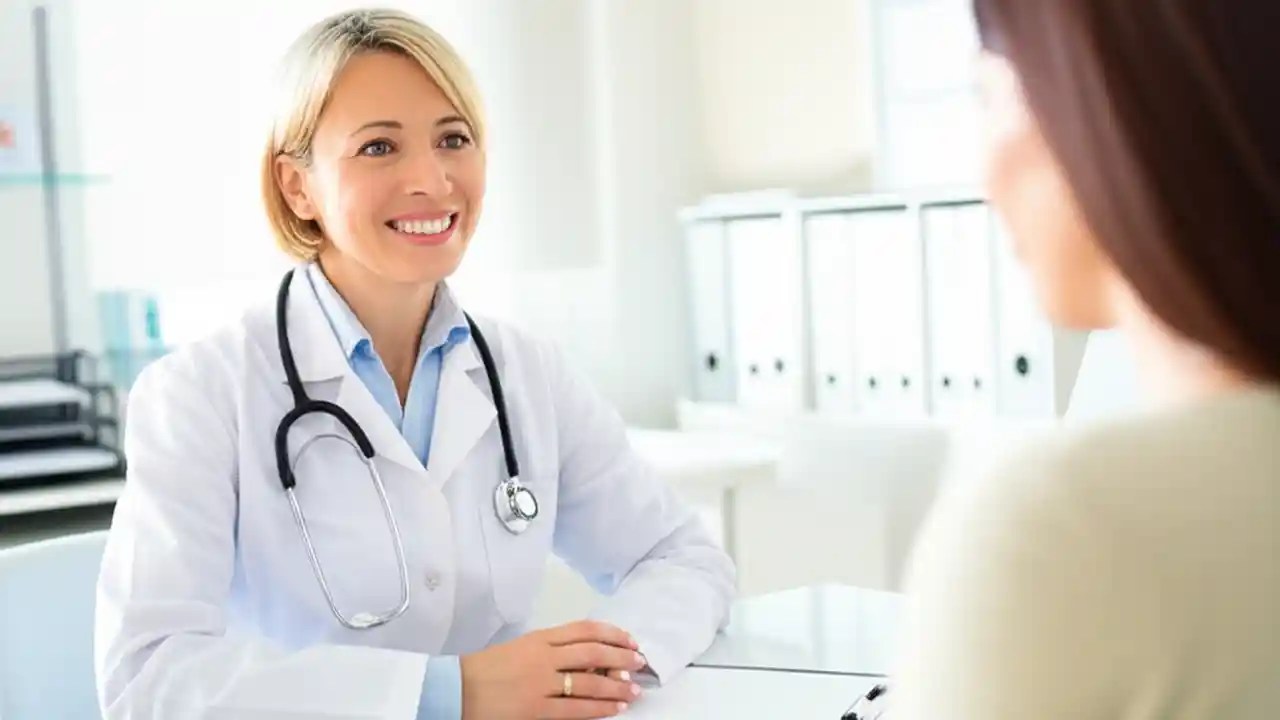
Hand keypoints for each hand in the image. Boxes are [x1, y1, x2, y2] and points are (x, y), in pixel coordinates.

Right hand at [460, 620, 646, 719]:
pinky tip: (614, 708)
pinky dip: (599, 708)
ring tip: (633, 690)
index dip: (612, 634)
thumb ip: (547, 648)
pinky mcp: (537, 709)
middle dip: (621, 657)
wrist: (453, 689)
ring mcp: (541, 683)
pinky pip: (576, 709)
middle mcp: (544, 657)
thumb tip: (582, 654)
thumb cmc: (483, 670)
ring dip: (616, 686)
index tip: (630, 639)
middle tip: (640, 662)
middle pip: (593, 652)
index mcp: (539, 638)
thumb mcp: (517, 648)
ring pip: (590, 681)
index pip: (584, 630)